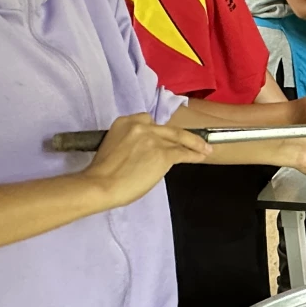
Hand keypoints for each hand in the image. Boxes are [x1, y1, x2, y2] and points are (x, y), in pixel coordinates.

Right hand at [81, 113, 209, 208]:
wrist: (101, 184)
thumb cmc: (103, 173)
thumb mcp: (115, 146)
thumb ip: (132, 142)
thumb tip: (146, 150)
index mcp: (125, 122)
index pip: (148, 122)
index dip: (160, 131)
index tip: (167, 136)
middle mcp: (140, 126)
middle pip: (168, 129)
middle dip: (184, 136)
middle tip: (197, 141)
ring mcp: (153, 138)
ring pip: (178, 139)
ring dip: (193, 145)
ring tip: (205, 149)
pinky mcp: (162, 154)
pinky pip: (182, 153)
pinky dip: (194, 154)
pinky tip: (201, 156)